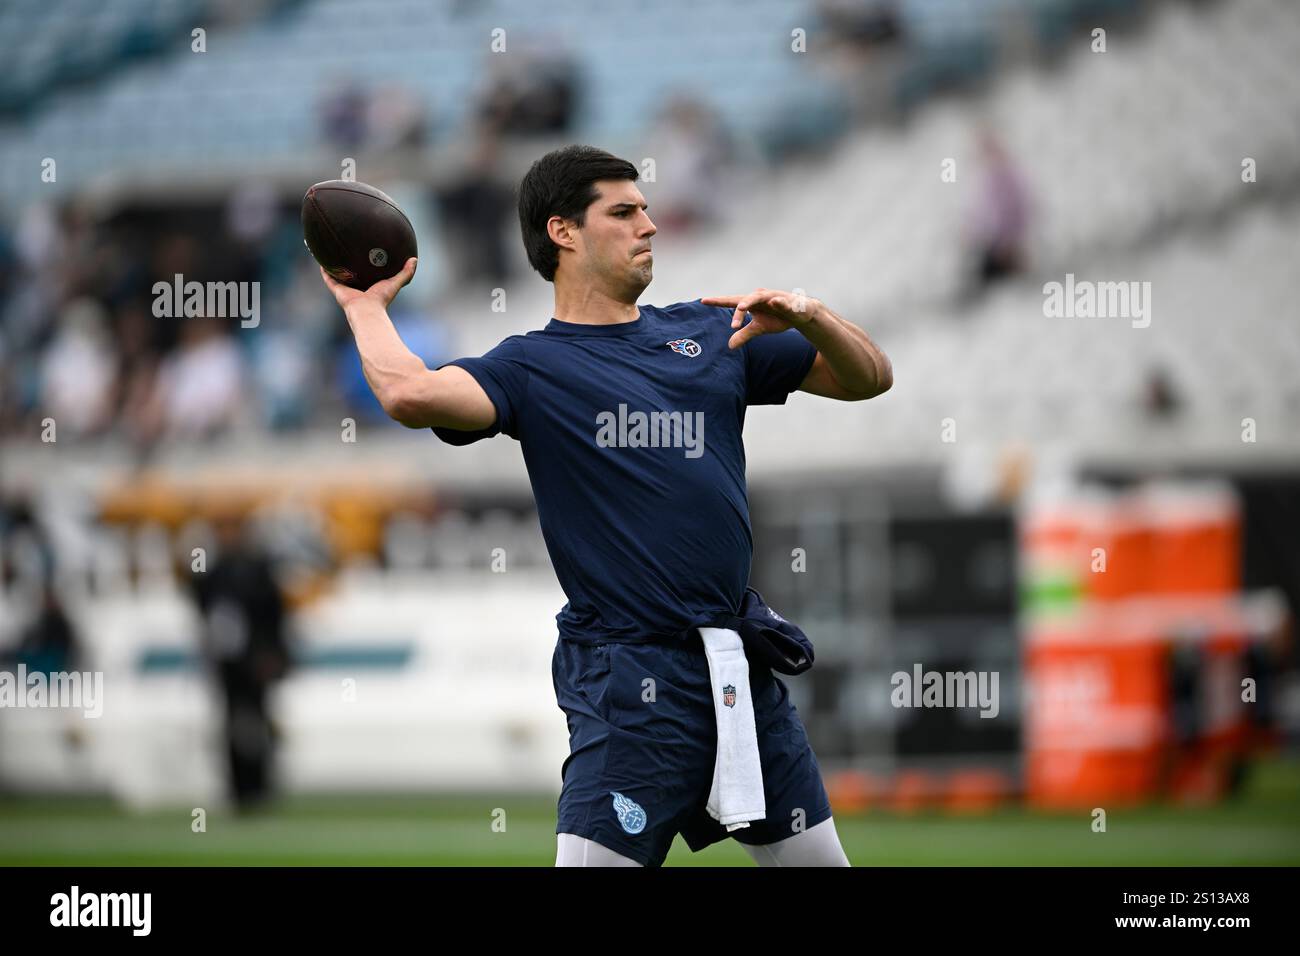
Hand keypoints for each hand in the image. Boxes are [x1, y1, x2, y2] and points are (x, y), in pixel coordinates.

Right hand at [320, 257, 417, 311]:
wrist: (368, 311)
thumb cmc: (382, 299)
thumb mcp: (395, 282)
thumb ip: (406, 273)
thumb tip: (415, 259)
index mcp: (368, 286)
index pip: (365, 273)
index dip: (364, 264)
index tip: (363, 252)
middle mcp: (356, 288)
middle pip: (350, 273)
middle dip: (348, 264)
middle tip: (345, 249)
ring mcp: (345, 289)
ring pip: (337, 275)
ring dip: (333, 265)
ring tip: (329, 251)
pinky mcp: (337, 290)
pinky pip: (328, 278)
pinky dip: (324, 270)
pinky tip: (320, 259)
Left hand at [701, 288, 819, 348]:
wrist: (800, 314)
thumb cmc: (777, 318)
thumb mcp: (759, 328)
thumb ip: (744, 334)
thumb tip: (729, 346)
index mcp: (751, 303)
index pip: (732, 302)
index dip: (718, 301)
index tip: (703, 301)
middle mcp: (760, 297)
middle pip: (744, 301)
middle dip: (736, 309)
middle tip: (731, 323)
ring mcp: (774, 298)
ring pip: (759, 298)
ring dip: (750, 301)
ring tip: (741, 307)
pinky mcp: (788, 302)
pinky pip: (782, 302)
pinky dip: (779, 302)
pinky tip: (775, 302)